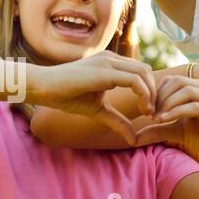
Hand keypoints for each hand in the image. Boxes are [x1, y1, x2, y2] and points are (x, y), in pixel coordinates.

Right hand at [27, 52, 155, 144]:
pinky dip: (143, 95)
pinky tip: (141, 109)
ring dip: (151, 94)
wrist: (43, 87)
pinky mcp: (105, 71)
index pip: (141, 72)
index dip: (150, 91)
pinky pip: (134, 80)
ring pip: (144, 73)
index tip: (149, 111)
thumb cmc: (67, 96)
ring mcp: (108, 62)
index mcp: (111, 64)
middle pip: (146, 71)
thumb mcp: (99, 111)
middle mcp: (112, 59)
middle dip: (155, 92)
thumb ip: (118, 121)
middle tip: (152, 113)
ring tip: (148, 112)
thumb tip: (134, 139)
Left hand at [135, 78, 198, 166]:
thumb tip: (134, 137)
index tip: (147, 111)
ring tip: (156, 118)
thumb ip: (158, 130)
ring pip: (185, 90)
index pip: (173, 80)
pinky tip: (164, 121)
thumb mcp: (178, 133)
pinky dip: (176, 112)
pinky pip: (194, 106)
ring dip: (166, 103)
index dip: (156, 93)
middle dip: (159, 96)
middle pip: (177, 81)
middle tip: (149, 114)